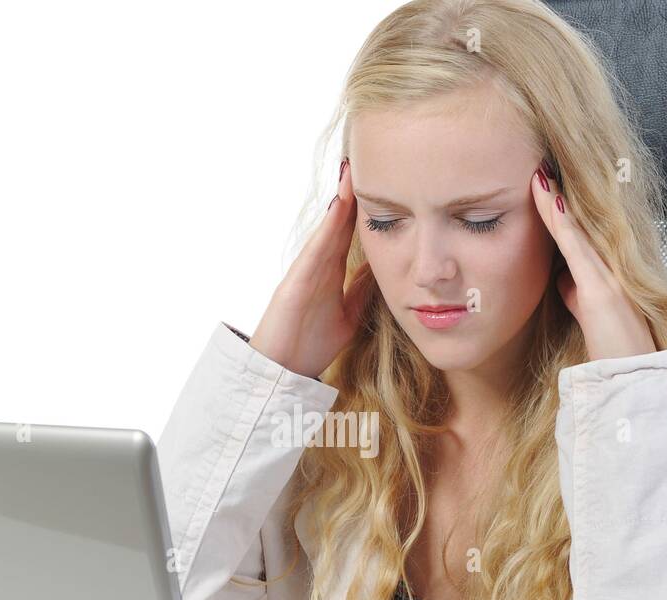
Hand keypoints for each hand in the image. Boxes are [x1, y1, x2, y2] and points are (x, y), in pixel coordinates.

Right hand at [250, 159, 374, 378]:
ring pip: (327, 228)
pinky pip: (315, 248)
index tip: (384, 184)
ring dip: (341, 199)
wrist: (282, 371)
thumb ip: (361, 293)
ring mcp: (305, 271)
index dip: (366, 210)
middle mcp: (319, 266)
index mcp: (331, 274)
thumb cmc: (308, 345)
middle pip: (339, 223)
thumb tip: (384, 272)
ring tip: (353, 170)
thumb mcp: (348, 316)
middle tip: (367, 162)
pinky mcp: (295, 281)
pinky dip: (327, 225)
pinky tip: (340, 204)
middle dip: (353, 194)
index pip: (351, 235)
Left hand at [531, 162, 656, 361]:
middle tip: (542, 163)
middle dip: (561, 193)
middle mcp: (610, 265)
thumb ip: (576, 293)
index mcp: (606, 270)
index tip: (543, 183)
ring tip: (539, 173)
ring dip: (557, 199)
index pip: (580, 232)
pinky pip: (577, 248)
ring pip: (578, 228)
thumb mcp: (589, 313)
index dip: (562, 207)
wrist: (632, 373)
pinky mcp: (602, 288)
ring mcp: (608, 274)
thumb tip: (561, 278)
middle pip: (581, 222)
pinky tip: (549, 200)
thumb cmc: (614, 347)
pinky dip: (562, 223)